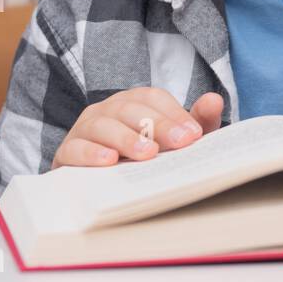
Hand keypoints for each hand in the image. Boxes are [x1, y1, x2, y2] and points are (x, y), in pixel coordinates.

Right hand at [51, 88, 223, 167]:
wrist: (97, 183)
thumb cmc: (141, 158)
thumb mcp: (172, 142)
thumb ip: (196, 122)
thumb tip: (215, 100)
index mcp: (134, 102)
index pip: (154, 99)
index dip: (174, 114)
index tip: (195, 135)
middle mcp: (108, 109)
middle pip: (131, 109)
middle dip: (158, 125)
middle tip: (180, 143)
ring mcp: (85, 128)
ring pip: (103, 124)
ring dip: (126, 137)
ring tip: (147, 153)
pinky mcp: (67, 151)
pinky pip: (75, 148)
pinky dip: (91, 153)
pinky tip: (108, 161)